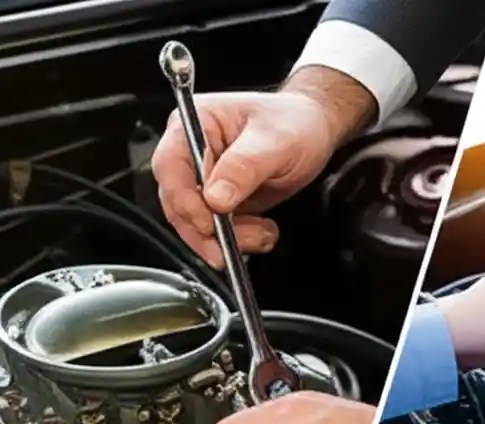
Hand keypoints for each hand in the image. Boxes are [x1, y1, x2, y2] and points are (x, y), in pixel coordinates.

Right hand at [152, 66, 375, 267]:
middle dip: (205, 229)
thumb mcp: (276, 141)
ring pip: (193, 222)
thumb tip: (215, 198)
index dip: (183, 198)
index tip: (208, 222)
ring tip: (260, 235)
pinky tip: (260, 234)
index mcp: (194, 123)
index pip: (170, 165)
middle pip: (176, 200)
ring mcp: (203, 178)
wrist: (315, 132)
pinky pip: (213, 231)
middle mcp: (191, 150)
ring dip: (223, 239)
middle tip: (234, 241)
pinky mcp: (217, 201)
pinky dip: (236, 241)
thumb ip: (244, 168)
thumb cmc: (295, 122)